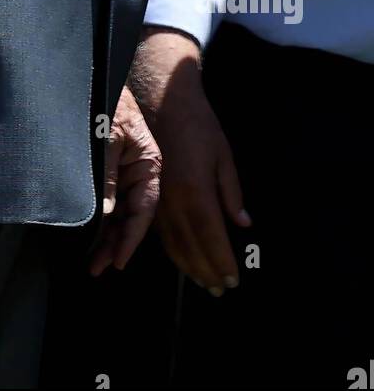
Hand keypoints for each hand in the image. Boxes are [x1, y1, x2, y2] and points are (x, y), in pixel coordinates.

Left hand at [89, 86, 161, 275]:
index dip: (131, 238)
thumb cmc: (111, 103)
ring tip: (94, 262)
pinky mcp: (113, 172)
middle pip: (132, 217)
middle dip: (116, 244)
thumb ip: (107, 175)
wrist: (100, 78)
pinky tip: (93, 238)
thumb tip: (108, 214)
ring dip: (107, 237)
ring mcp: (127, 174)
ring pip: (120, 214)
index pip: (143, 210)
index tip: (119, 260)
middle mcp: (141, 173)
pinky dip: (103, 221)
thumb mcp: (107, 138)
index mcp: (150, 164)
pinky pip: (111, 202)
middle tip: (98, 267)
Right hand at [132, 30, 250, 292]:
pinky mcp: (146, 192)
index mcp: (195, 189)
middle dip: (206, 271)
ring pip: (171, 241)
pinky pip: (158, 229)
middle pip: (190, 245)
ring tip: (203, 282)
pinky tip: (181, 258)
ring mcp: (156, 197)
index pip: (211, 236)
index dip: (221, 261)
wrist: (161, 99)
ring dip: (188, 265)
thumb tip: (243, 225)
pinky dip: (171, 248)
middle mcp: (172, 199)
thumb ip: (232, 192)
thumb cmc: (198, 124)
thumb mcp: (224, 154)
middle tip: (220, 290)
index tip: (232, 281)